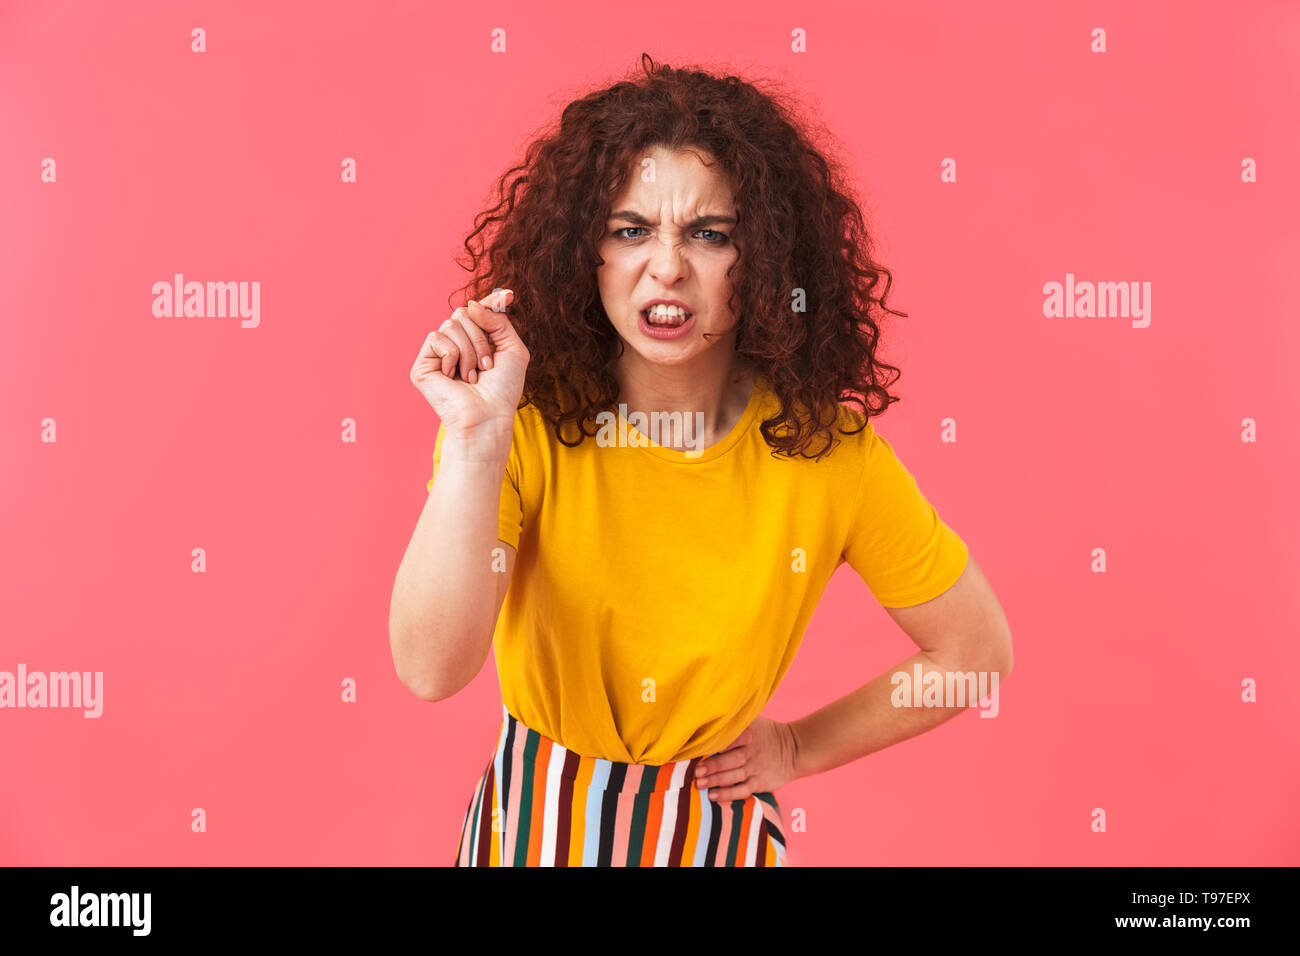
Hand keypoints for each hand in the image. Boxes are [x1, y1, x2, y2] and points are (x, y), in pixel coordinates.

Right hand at [410, 289, 529, 438]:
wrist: (488, 416)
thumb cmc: (503, 389)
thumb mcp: (512, 349)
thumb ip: (498, 320)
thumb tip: (470, 305)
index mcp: (475, 341)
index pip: (478, 311)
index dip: (491, 301)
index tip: (509, 295)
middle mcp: (455, 345)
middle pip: (463, 314)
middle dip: (481, 337)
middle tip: (487, 366)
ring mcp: (437, 354)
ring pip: (451, 325)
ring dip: (469, 350)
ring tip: (472, 376)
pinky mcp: (422, 365)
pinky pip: (436, 337)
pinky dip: (452, 355)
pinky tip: (454, 377)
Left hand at [694, 716, 797, 801]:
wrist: (794, 749)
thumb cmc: (765, 733)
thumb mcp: (754, 720)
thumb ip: (735, 719)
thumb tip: (709, 709)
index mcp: (749, 734)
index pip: (732, 738)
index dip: (718, 744)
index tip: (701, 748)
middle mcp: (752, 751)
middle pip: (731, 759)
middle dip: (713, 766)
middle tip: (697, 771)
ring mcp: (756, 768)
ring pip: (735, 776)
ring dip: (716, 781)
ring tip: (700, 784)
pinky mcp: (760, 783)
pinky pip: (743, 790)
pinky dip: (728, 794)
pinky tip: (713, 796)